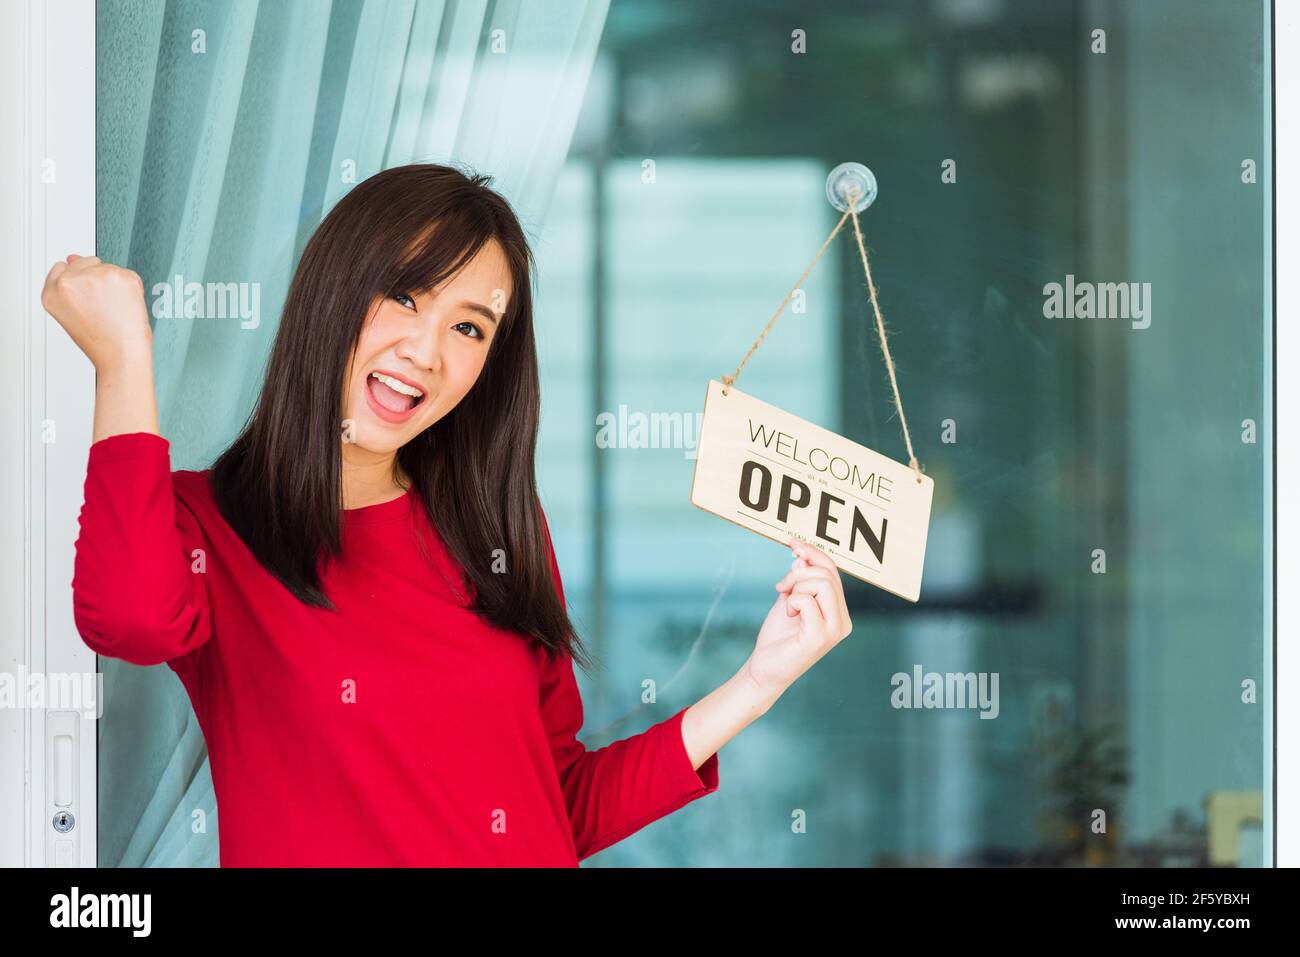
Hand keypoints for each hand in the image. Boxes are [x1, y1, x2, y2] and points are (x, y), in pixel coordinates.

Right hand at [41, 254, 151, 370]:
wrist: (121, 354)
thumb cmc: (100, 341)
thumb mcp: (72, 313)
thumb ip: (70, 285)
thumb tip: (73, 258)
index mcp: (51, 292)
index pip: (62, 268)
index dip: (78, 281)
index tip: (86, 292)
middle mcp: (69, 281)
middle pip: (86, 262)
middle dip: (97, 279)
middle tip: (104, 307)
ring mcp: (94, 276)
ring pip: (108, 267)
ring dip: (115, 284)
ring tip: (114, 309)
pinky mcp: (119, 275)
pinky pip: (128, 274)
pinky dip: (131, 287)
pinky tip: (126, 306)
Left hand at [744, 540, 853, 701]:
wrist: (765, 669)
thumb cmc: (778, 636)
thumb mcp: (789, 600)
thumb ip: (799, 580)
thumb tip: (802, 557)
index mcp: (839, 612)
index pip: (833, 572)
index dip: (813, 553)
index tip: (793, 543)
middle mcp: (843, 621)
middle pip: (828, 575)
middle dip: (799, 574)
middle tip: (781, 586)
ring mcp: (834, 630)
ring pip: (822, 584)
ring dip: (796, 587)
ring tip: (786, 603)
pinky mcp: (820, 638)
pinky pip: (808, 601)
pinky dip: (793, 601)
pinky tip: (788, 614)